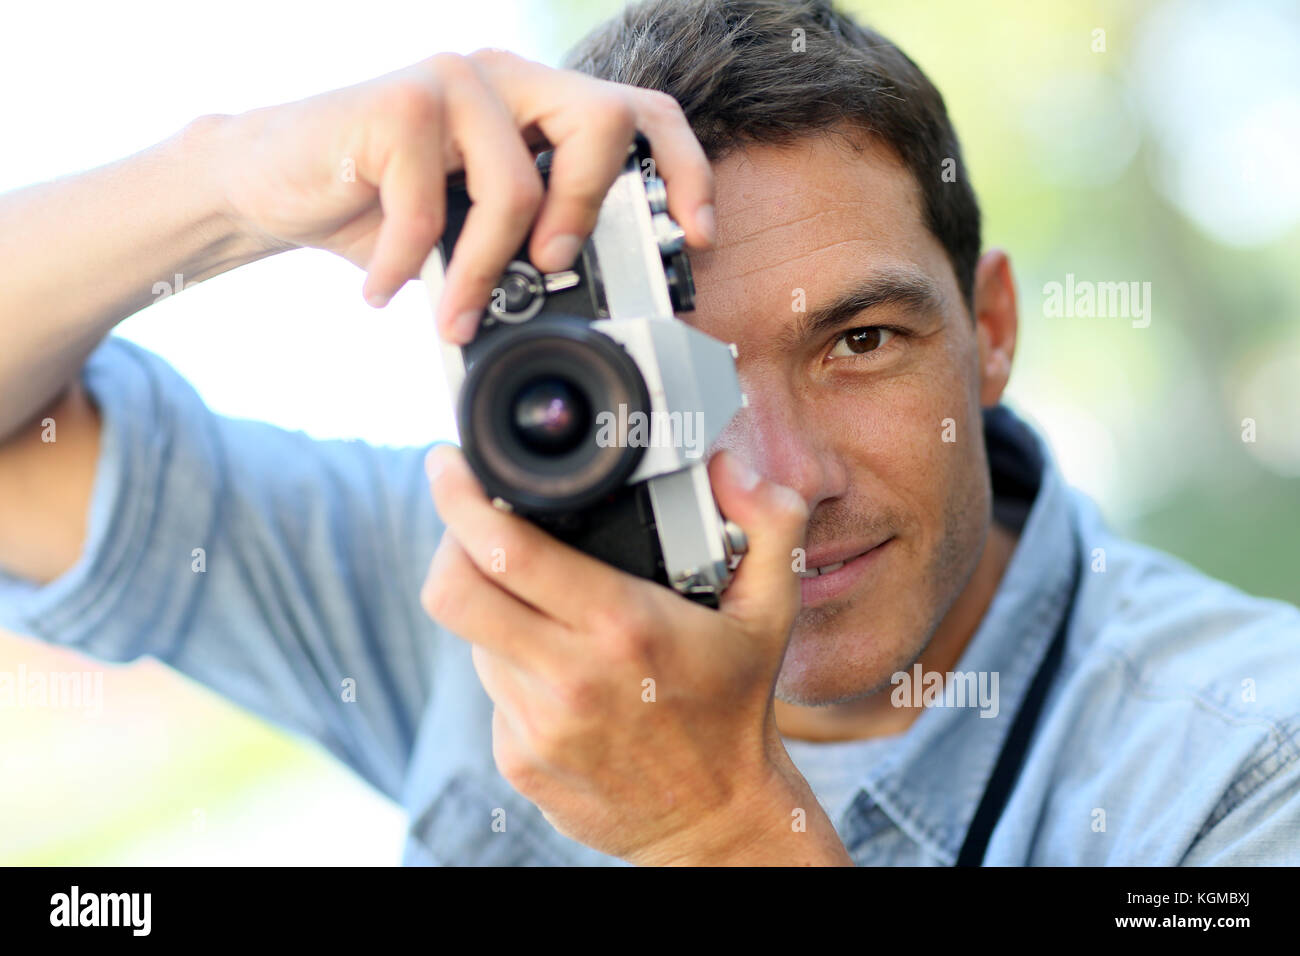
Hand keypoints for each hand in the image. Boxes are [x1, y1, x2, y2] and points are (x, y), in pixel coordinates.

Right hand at [214, 49, 715, 341]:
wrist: (270, 183)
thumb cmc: (380, 208)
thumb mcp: (470, 233)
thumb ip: (526, 246)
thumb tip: (593, 310)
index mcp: (535, 103)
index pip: (639, 114)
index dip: (683, 171)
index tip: (698, 236)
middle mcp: (504, 78)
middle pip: (601, 124)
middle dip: (588, 213)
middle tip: (549, 269)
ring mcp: (451, 81)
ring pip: (515, 186)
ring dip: (482, 273)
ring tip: (452, 314)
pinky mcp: (397, 102)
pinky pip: (430, 208)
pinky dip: (408, 267)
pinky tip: (385, 291)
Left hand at [419, 445, 852, 865]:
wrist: (718, 820)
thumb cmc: (737, 706)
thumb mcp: (773, 609)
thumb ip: (767, 521)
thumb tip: (726, 464)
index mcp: (623, 627)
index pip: (505, 549)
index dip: (458, 498)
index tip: (448, 466)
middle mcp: (569, 679)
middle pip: (453, 592)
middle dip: (448, 543)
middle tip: (471, 523)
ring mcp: (536, 727)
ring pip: (473, 637)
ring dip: (493, 607)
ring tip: (547, 606)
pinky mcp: (517, 761)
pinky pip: (491, 688)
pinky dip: (511, 662)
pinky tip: (557, 665)